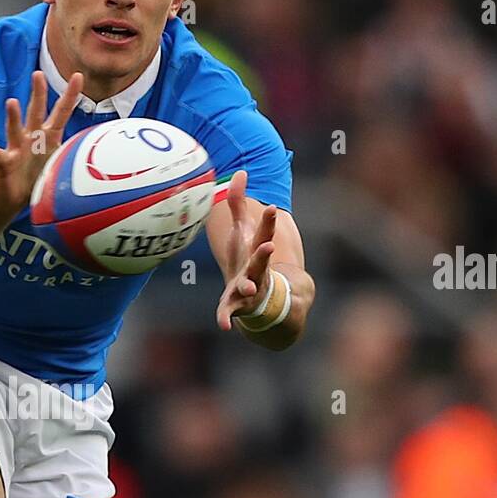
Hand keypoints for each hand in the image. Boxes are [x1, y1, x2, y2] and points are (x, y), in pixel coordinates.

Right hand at [0, 69, 82, 221]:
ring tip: (12, 103)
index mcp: (48, 137)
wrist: (12, 197)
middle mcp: (31, 138)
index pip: (61, 112)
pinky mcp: (5, 165)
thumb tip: (103, 151)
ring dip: (14, 117)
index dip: (69, 95)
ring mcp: (17, 150)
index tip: (77, 76)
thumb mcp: (58, 162)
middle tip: (38, 74)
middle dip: (38, 93)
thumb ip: (73, 152)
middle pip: (36, 112)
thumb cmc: (35, 177)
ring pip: (15, 130)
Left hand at [215, 169, 278, 331]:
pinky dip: (226, 318)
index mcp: (256, 252)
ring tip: (251, 287)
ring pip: (249, 287)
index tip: (271, 207)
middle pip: (260, 261)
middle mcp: (256, 270)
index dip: (267, 221)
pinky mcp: (235, 306)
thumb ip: (239, 203)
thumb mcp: (243, 231)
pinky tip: (224, 326)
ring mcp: (248, 289)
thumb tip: (241, 170)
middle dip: (263, 254)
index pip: (264, 234)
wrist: (259, 299)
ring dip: (249, 286)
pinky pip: (229, 313)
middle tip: (268, 247)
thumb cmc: (248, 259)